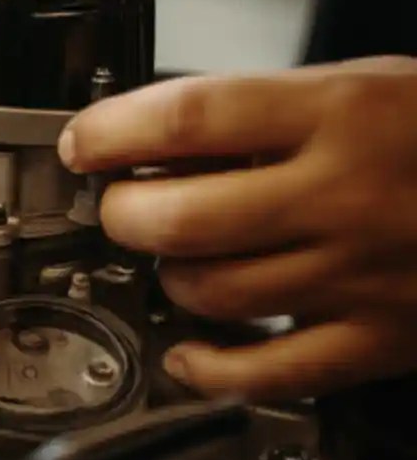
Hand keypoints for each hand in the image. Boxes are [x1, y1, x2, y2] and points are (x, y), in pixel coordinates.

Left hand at [59, 56, 416, 401]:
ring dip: (165, 275)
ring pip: (209, 290)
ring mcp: (361, 274)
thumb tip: (149, 137)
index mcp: (341, 114)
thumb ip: (261, 111)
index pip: (190, 118)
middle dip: (121, 212)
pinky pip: (269, 373)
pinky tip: (190, 351)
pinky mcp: (377, 339)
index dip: (112, 131)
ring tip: (175, 253)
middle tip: (119, 203)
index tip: (82, 143)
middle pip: (180, 216)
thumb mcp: (363, 86)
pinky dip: (210, 368)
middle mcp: (346, 195)